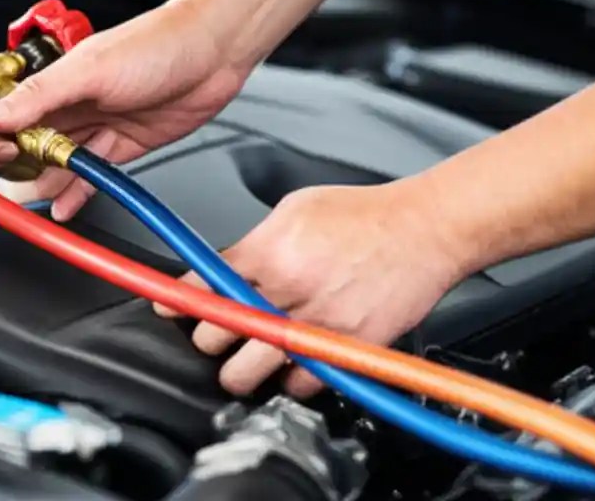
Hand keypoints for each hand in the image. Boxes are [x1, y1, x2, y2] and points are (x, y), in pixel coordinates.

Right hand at [0, 0, 250, 220]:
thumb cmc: (157, 44)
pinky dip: (77, 192)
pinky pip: (93, 174)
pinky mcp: (124, 145)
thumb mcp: (90, 69)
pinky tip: (63, 207)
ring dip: (44, 183)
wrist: (213, 52)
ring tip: (28, 205)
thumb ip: (41, 94)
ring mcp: (99, 124)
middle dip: (16, 164)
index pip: (10, 111)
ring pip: (60, 161)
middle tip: (5, 185)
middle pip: (31, 141)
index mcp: (57, 79)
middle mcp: (73, 102)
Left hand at [156, 180, 474, 397]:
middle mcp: (289, 291)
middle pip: (215, 334)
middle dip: (209, 334)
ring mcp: (317, 325)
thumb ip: (253, 243)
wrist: (425, 229)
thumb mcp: (295, 209)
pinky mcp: (345, 349)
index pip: (202, 285)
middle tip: (217, 330)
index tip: (170, 306)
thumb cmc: (365, 216)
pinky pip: (298, 385)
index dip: (179, 299)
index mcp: (271, 252)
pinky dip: (289, 380)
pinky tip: (290, 362)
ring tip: (244, 358)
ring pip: (247, 371)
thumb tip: (221, 267)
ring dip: (239, 368)